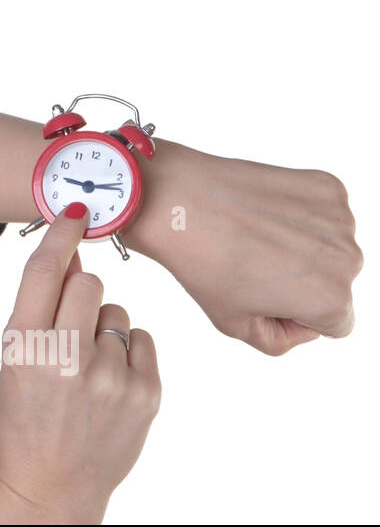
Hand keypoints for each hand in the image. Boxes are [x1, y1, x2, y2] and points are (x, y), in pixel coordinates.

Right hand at [0, 203, 160, 523]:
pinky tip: (110, 382)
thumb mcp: (14, 362)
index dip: (62, 234)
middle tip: (71, 325)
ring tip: (88, 369)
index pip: (45, 271)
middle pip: (89, 283)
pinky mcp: (146, 392)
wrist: (51, 484)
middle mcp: (67, 359)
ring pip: (118, 312)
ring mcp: (111, 377)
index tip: (76, 212)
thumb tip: (71, 258)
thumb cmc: (25, 419)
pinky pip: (142, 340)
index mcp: (24, 348)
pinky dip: (128, 353)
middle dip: (81, 292)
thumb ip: (39, 311)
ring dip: (104, 328)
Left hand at [125, 140, 361, 355]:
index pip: (335, 324)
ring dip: (303, 245)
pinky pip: (324, 213)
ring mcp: (340, 218)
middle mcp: (348, 259)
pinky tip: (263, 212)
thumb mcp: (235, 324)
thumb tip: (306, 326)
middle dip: (303, 280)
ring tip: (255, 236)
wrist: (177, 202)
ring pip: (332, 246)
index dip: (296, 315)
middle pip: (337, 283)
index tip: (260, 293)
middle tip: (253, 262)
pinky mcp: (327, 186)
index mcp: (331, 300)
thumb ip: (280, 341)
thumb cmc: (202, 264)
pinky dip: (300, 214)